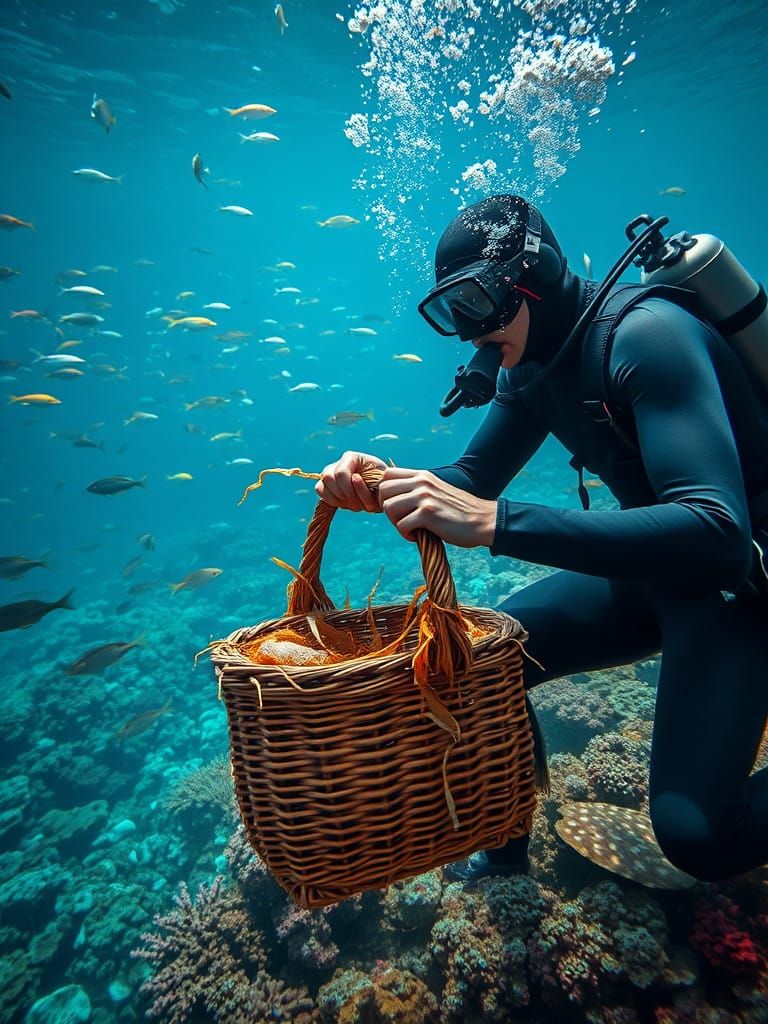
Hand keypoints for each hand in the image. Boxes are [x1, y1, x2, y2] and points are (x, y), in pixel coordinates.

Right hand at [315, 451, 386, 511]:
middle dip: (345, 496)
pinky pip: (320, 492)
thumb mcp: (383, 482)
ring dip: (339, 500)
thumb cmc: (383, 485)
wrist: (381, 489)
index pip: (341, 473)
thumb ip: (373, 480)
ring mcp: (330, 472)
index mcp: (353, 457)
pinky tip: (346, 503)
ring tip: (354, 503)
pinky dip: (333, 501)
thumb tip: (355, 477)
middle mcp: (339, 462)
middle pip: (329, 478)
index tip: (364, 499)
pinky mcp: (325, 484)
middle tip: (359, 504)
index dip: (350, 489)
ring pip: (321, 486)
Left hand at [377, 466, 497, 547]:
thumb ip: (417, 491)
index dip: (385, 493)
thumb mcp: (435, 492)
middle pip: (383, 490)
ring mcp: (424, 496)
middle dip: (387, 508)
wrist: (483, 520)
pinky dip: (406, 534)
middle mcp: (421, 482)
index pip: (387, 475)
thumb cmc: (458, 511)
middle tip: (401, 519)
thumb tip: (391, 500)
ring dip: (396, 522)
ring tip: (411, 528)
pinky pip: (401, 525)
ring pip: (388, 507)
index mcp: (422, 476)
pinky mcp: (428, 513)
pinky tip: (418, 536)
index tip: (396, 507)